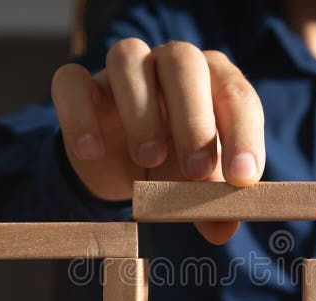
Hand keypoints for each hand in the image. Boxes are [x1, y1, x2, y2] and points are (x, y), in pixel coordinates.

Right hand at [51, 38, 265, 243]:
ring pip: (127, 57)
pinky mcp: (79, 85)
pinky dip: (80, 115)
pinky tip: (92, 152)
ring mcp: (122, 70)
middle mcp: (169, 64)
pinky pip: (72, 81)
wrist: (119, 165)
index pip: (235, 94)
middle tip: (196, 171)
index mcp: (212, 80)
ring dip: (141, 109)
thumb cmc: (171, 165)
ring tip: (148, 159)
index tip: (242, 178)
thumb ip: (211, 204)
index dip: (243, 135)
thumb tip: (222, 228)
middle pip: (183, 62)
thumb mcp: (195, 186)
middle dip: (194, 118)